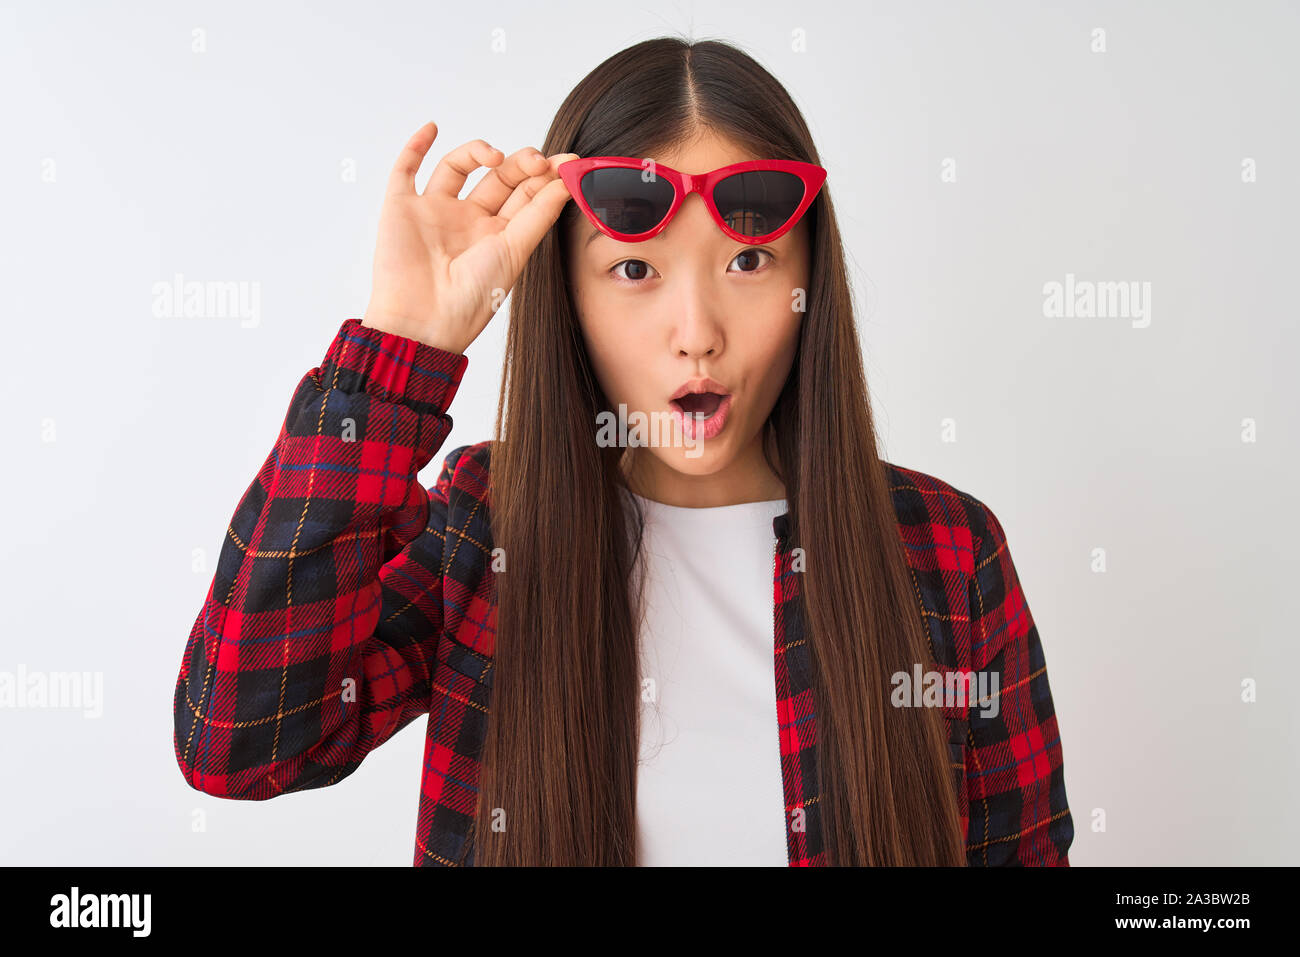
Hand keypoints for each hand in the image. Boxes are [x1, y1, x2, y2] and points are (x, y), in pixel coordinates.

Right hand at [361, 121, 576, 354]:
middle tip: (535, 159)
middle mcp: (467, 222)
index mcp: (497, 236)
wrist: (426, 321)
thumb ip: (539, 213)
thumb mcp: (515, 251)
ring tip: (495, 156)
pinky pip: (405, 170)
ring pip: (456, 167)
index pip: (525, 195)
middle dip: (519, 163)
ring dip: (477, 151)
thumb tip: (566, 181)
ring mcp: (434, 212)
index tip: (567, 161)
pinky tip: (433, 128)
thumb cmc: (472, 298)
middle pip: (497, 178)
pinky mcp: (402, 208)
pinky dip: (415, 145)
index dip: (545, 176)